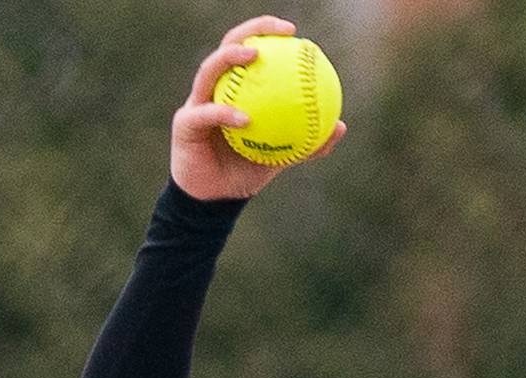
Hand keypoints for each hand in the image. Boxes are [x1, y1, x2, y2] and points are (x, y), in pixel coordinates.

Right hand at [170, 16, 346, 201]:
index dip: (267, 35)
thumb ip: (308, 142)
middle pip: (228, 45)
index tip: (294, 33)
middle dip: (251, 31)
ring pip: (209, 71)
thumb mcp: (283, 157)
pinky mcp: (185, 124)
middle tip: (280, 34)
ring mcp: (196, 102)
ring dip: (229, 58)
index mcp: (236, 89)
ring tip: (253, 56)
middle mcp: (214, 88)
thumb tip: (341, 126)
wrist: (217, 199)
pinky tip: (245, 119)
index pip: (250, 50)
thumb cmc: (246, 171)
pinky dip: (225, 114)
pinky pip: (206, 114)